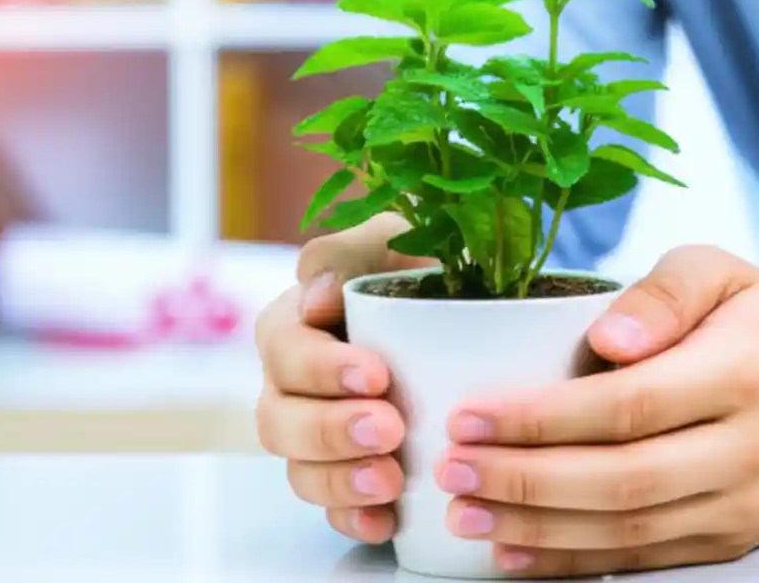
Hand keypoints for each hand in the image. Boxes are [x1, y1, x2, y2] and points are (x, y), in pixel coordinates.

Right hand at [254, 213, 432, 542]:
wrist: (481, 318)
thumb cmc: (424, 269)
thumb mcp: (393, 238)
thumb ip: (349, 251)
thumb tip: (319, 295)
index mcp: (294, 324)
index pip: (283, 348)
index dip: (319, 368)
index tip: (376, 375)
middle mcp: (293, 385)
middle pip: (278, 418)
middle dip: (329, 429)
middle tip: (388, 430)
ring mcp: (315, 436)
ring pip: (298, 469)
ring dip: (338, 479)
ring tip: (389, 479)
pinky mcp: (346, 476)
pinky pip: (331, 509)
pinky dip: (354, 517)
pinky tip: (388, 519)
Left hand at [434, 246, 758, 576]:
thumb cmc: (751, 326)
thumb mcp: (718, 275)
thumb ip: (661, 293)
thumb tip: (609, 336)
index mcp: (742, 373)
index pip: (627, 406)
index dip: (540, 419)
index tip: (468, 416)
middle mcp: (745, 449)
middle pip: (620, 479)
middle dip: (523, 480)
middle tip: (451, 469)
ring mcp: (738, 506)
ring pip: (625, 529)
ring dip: (534, 527)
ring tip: (462, 513)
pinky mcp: (724, 541)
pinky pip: (640, 560)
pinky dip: (570, 561)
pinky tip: (510, 552)